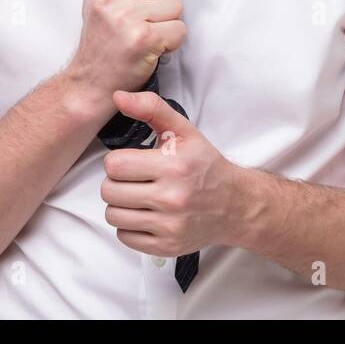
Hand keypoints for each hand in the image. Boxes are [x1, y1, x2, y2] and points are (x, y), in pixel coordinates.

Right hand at [65, 0, 185, 112]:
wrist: (90, 82)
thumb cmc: (101, 42)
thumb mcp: (99, 0)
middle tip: (148, 16)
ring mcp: (127, 17)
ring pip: (176, 5)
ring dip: (169, 22)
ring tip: (148, 33)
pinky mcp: (144, 39)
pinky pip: (180, 29)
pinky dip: (172, 41)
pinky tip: (154, 47)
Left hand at [100, 90, 245, 256]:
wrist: (235, 204)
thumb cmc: (205, 165)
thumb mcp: (183, 130)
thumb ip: (150, 108)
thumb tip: (118, 97)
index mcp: (173, 166)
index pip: (114, 165)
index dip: (118, 161)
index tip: (132, 161)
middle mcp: (172, 198)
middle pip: (109, 191)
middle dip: (116, 182)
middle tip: (134, 179)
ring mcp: (169, 226)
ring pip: (113, 216)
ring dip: (120, 205)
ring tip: (138, 196)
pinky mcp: (166, 247)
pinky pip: (125, 237)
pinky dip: (129, 226)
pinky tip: (146, 214)